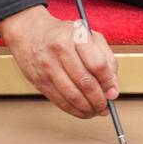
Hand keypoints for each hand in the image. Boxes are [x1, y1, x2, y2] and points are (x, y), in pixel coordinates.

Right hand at [0, 5, 119, 118]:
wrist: (29, 32)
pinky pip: (60, 101)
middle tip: (105, 106)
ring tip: (95, 110)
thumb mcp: (89, 37)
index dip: (109, 83)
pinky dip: (74, 110)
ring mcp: (48, 66)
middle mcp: (60, 49)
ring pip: (72, 95)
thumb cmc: (63, 35)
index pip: (98, 65)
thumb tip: (112, 90)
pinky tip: (82, 110)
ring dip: (88, 108)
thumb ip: (106, 60)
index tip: (113, 92)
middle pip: (86, 82)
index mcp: (77, 36)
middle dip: (99, 100)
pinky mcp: (39, 80)